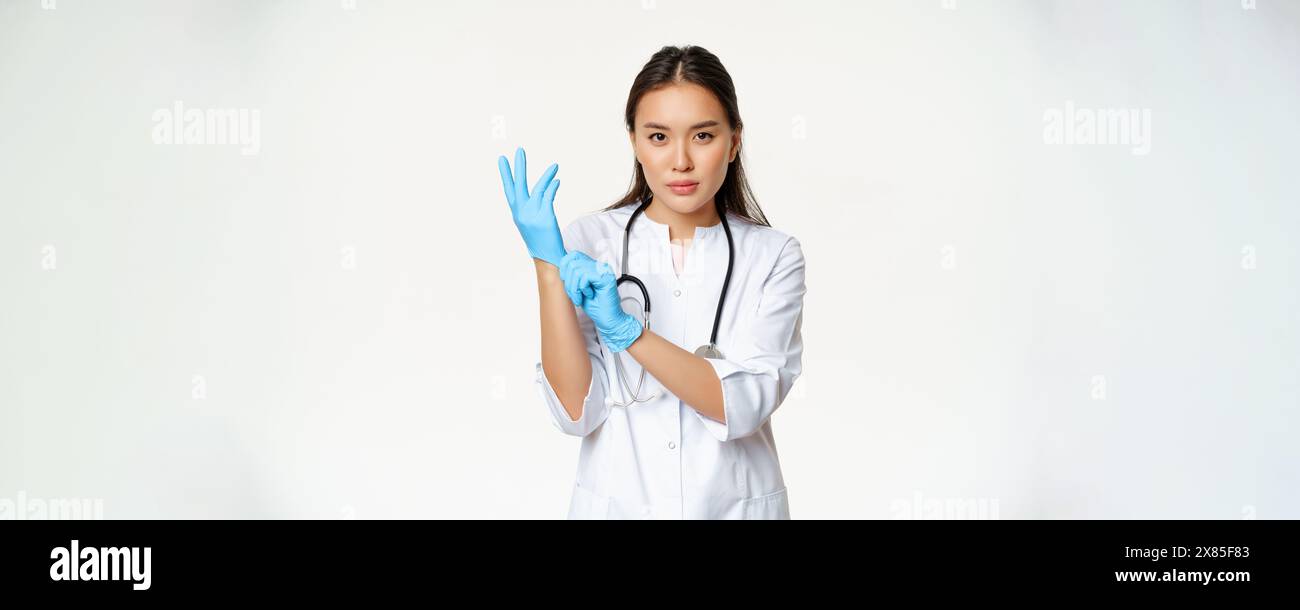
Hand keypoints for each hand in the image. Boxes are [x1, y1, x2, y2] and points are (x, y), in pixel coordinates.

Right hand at [498, 146, 565, 265]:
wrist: (548, 258)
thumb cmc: (541, 240)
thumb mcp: (531, 222)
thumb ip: (532, 206)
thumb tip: (546, 188)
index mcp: (517, 213)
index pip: (509, 190)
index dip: (505, 174)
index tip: (502, 159)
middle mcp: (522, 213)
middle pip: (518, 185)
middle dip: (519, 167)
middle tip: (519, 150)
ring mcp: (532, 215)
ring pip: (538, 189)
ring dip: (546, 176)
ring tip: (555, 165)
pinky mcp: (545, 218)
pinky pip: (549, 197)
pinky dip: (553, 187)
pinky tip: (557, 179)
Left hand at [559, 251, 643, 352]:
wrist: (608, 319)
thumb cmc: (595, 306)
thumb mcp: (577, 289)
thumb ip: (571, 276)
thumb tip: (560, 269)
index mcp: (592, 267)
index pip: (574, 255)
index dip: (565, 267)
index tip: (565, 281)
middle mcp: (599, 266)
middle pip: (573, 262)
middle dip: (568, 282)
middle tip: (574, 295)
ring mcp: (603, 270)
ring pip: (577, 270)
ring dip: (574, 287)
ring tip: (580, 297)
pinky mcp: (606, 277)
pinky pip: (585, 276)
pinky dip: (582, 288)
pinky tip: (589, 295)